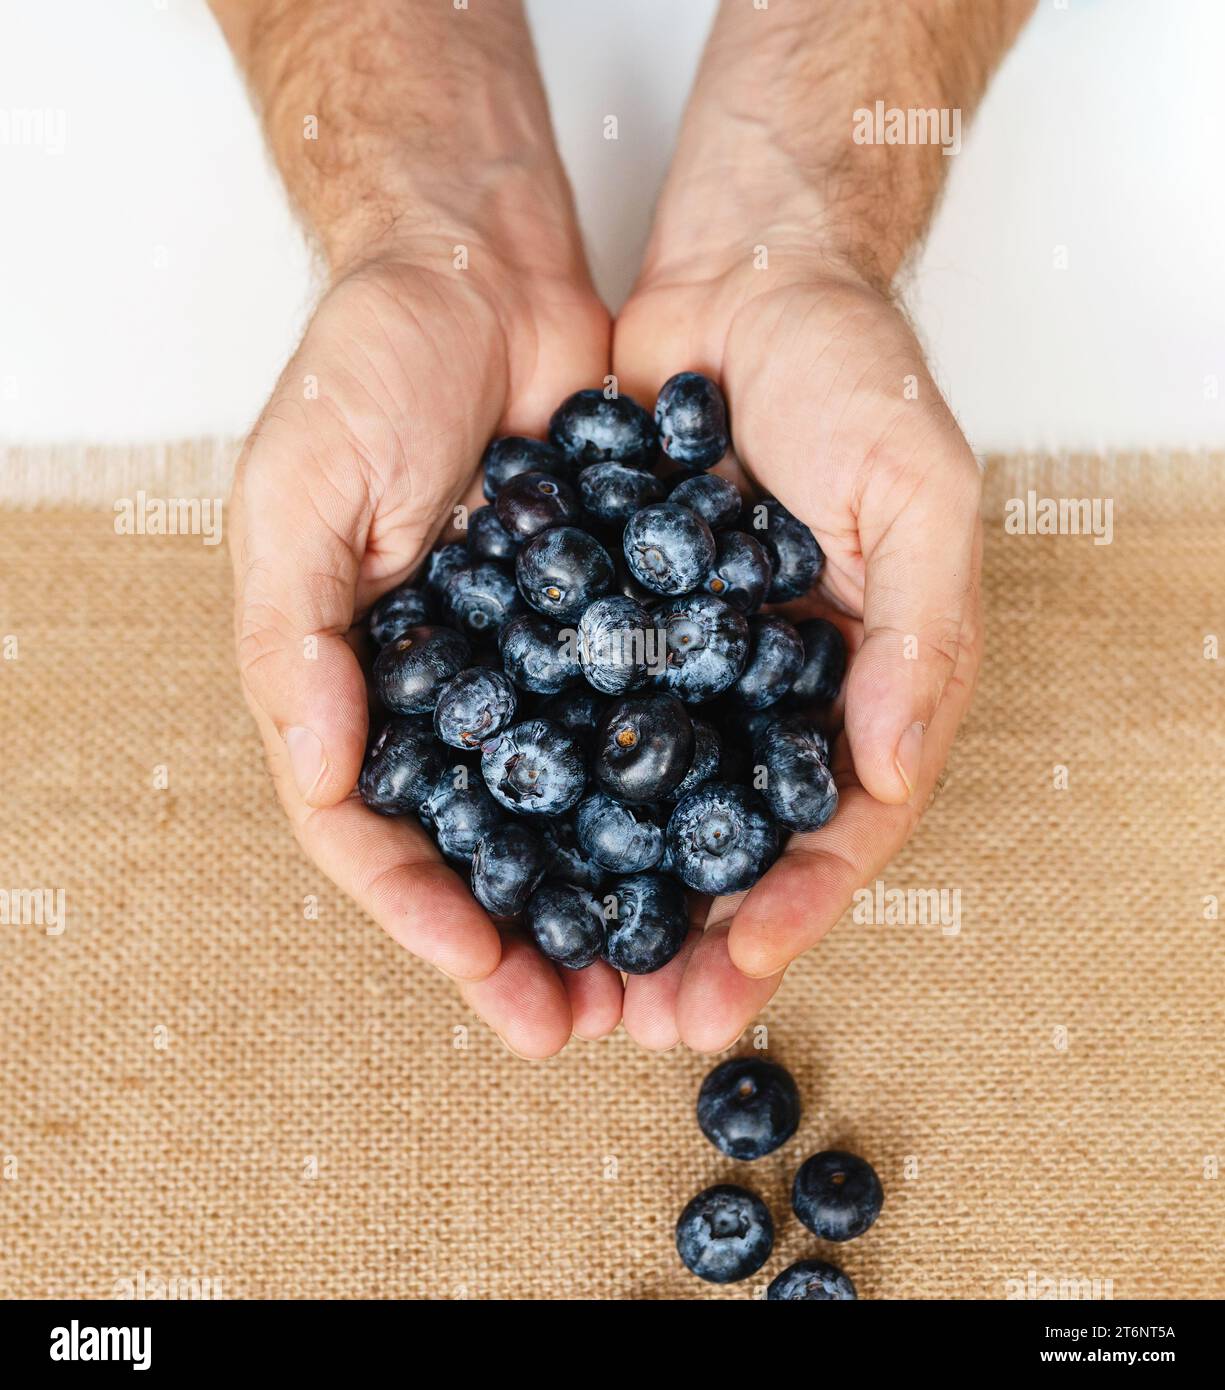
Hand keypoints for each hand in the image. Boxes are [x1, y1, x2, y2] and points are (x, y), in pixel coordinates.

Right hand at [229, 242, 617, 1056]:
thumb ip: (296, 643)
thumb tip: (329, 782)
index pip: (381, 839)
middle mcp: (451, 697)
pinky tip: (723, 855)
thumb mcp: (295, 499)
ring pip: (580, 814)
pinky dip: (681, 795)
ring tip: (667, 978)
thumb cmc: (365, 373)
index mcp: (359, 690)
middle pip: (489, 853)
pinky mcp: (623, 623)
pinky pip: (653, 724)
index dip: (428, 919)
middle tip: (594, 1024)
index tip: (493, 980)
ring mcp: (539, 666)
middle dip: (536, 945)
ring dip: (617, 900)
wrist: (485, 271)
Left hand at [613, 260, 982, 1050]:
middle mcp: (761, 695)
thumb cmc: (854, 375)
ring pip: (637, 807)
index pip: (831, 829)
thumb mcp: (920, 494)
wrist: (742, 278)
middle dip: (687, 938)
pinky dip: (537, 789)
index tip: (736, 977)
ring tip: (558, 975)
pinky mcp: (596, 621)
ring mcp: (676, 664)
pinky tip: (496, 850)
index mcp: (853, 687)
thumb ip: (920, 634)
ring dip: (603, 893)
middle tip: (638, 1022)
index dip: (791, 911)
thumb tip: (886, 771)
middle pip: (725, 846)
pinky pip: (566, 717)